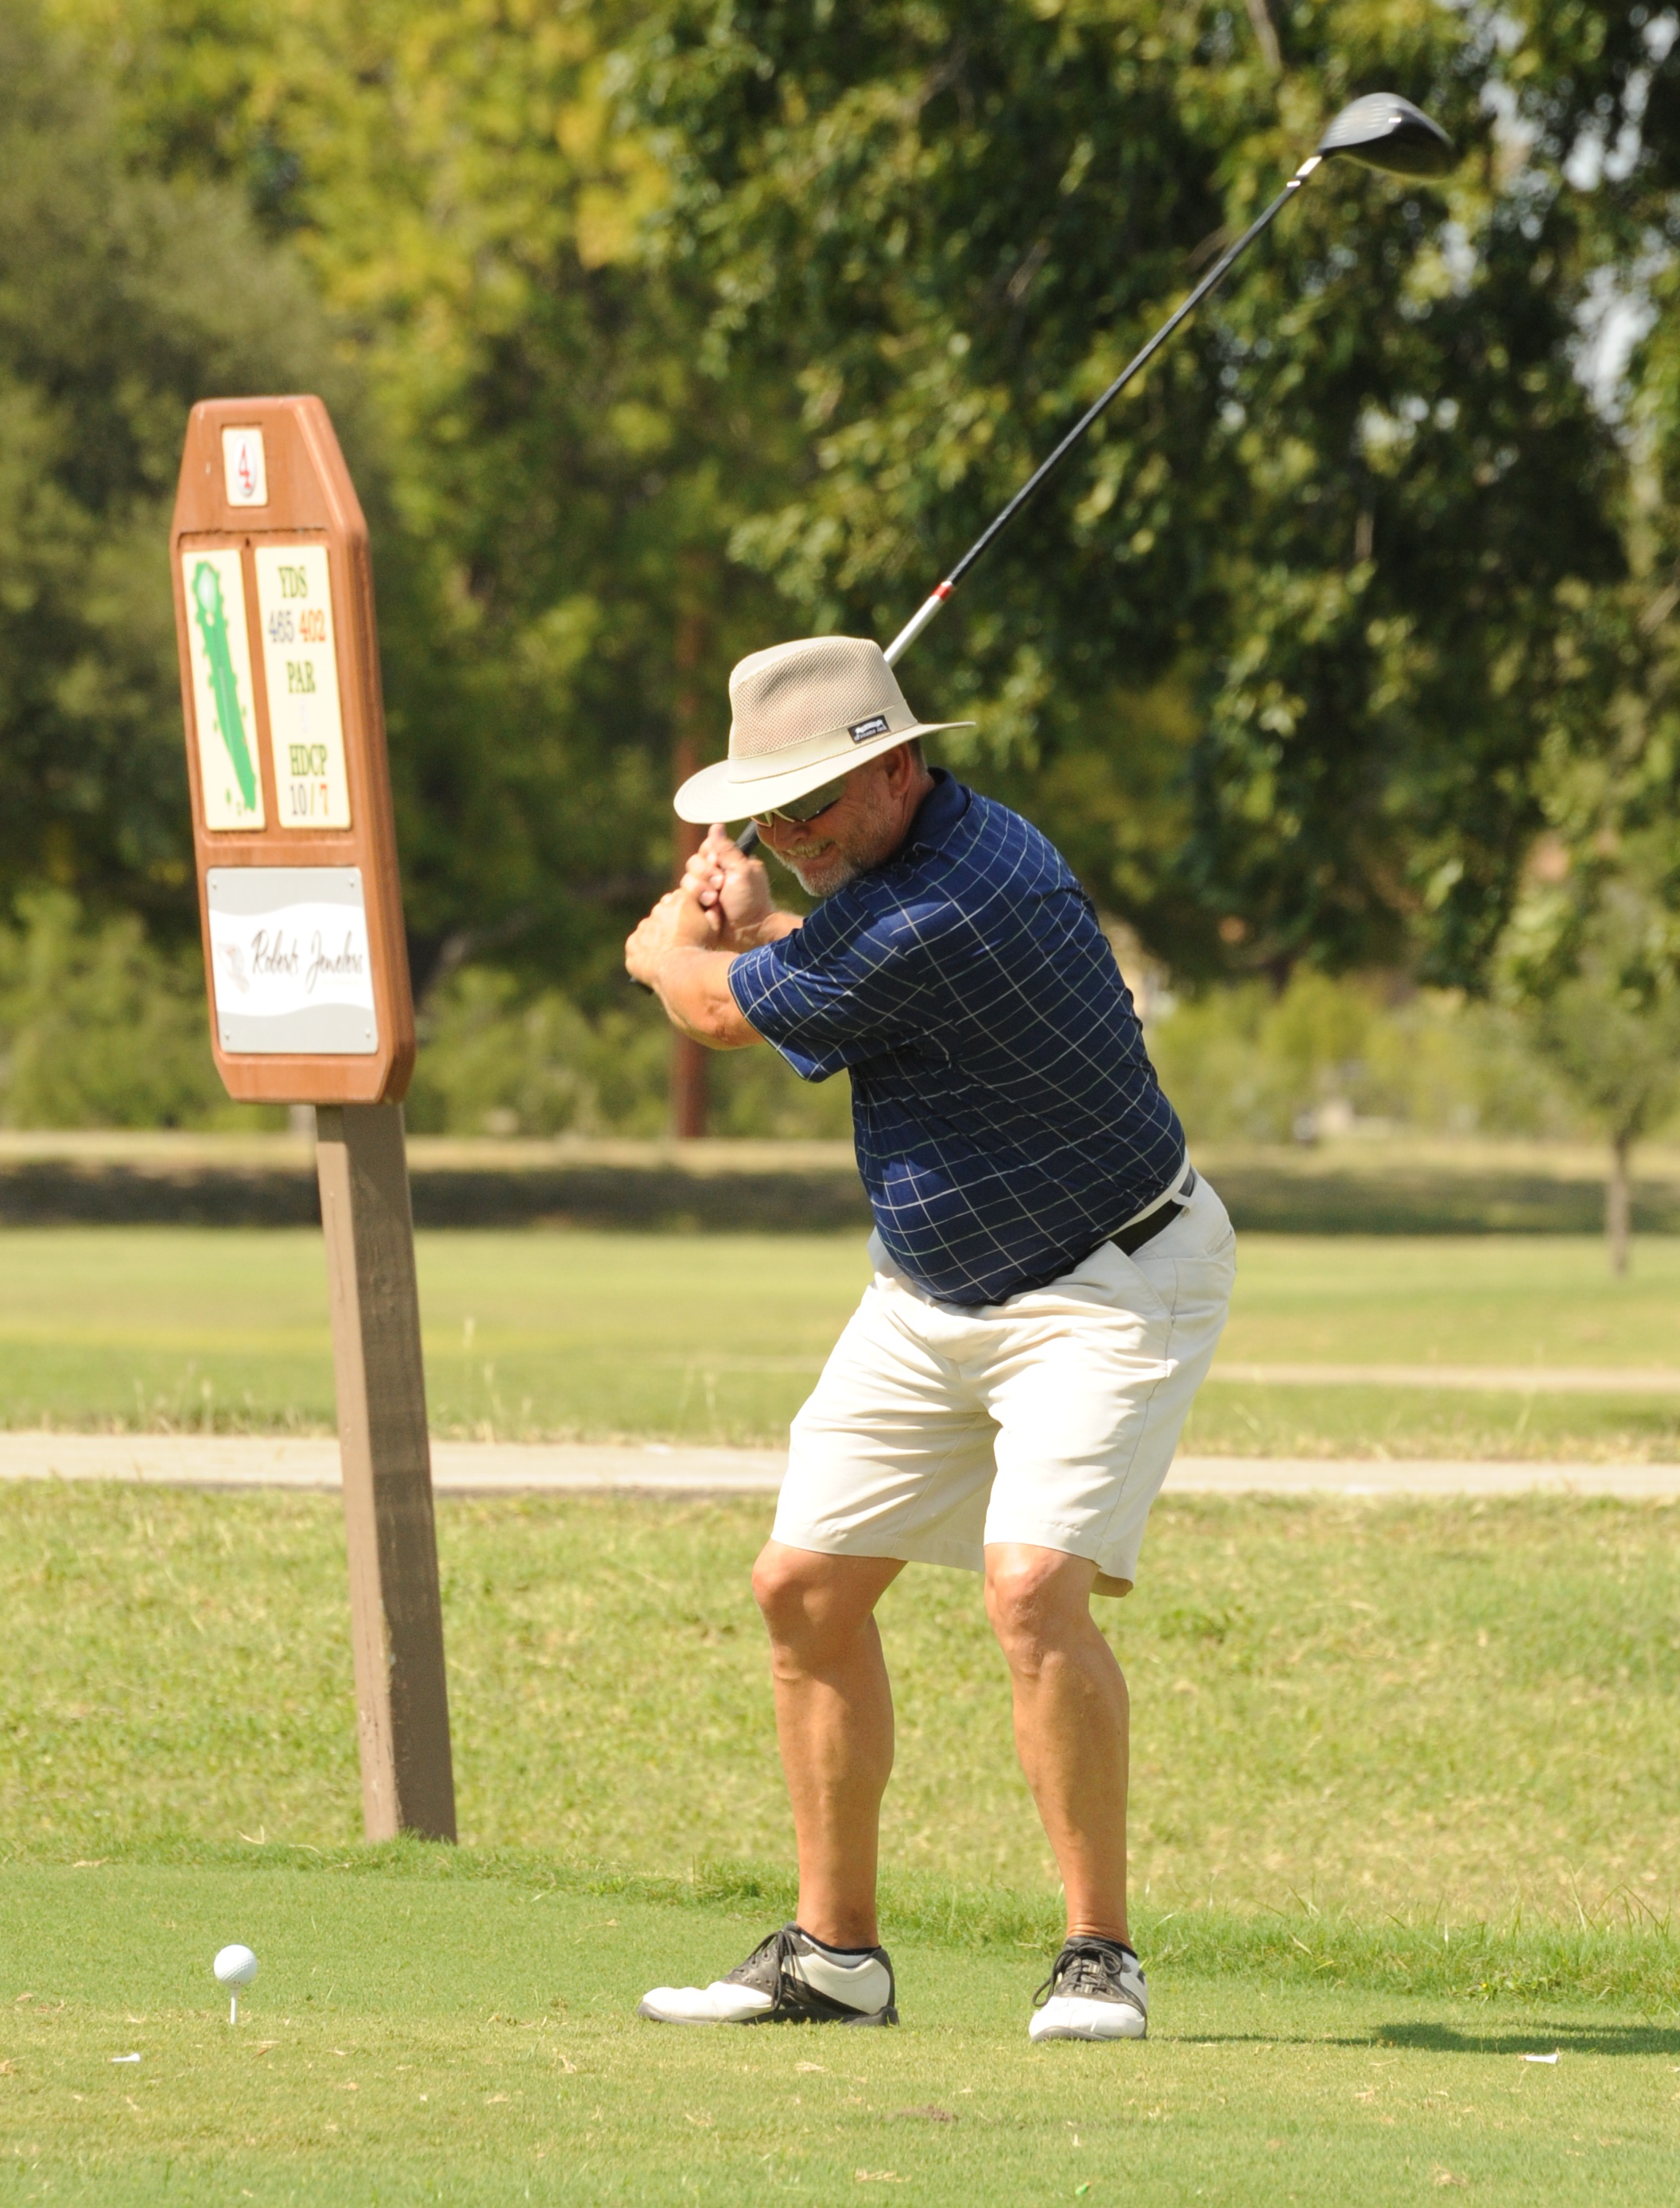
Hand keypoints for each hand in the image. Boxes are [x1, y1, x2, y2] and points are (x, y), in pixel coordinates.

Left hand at [625, 884, 718, 988]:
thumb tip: (709, 905)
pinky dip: (644, 949)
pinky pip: (637, 943)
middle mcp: (659, 909)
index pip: (682, 897)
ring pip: (650, 926)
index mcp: (680, 901)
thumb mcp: (714, 928)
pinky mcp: (632, 943)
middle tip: (681, 936)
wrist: (681, 972)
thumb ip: (711, 912)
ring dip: (656, 934)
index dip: (688, 908)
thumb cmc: (700, 949)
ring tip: (668, 951)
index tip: (691, 920)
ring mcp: (644, 926)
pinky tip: (654, 959)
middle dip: (671, 919)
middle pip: (664, 909)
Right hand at [681, 823, 776, 951]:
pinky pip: (683, 897)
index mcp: (727, 863)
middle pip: (693, 863)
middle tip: (719, 886)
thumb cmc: (751, 901)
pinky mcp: (697, 906)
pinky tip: (705, 909)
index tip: (720, 866)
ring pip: (686, 880)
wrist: (748, 932)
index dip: (709, 857)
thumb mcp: (742, 871)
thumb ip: (727, 849)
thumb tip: (716, 826)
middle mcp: (714, 874)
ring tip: (713, 902)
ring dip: (699, 890)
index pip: (707, 848)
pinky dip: (693, 901)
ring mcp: (704, 891)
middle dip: (705, 875)